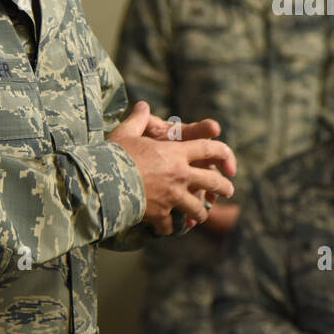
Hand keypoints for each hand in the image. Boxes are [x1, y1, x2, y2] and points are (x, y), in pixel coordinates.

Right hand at [110, 102, 235, 234]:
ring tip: (201, 216)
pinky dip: (170, 227)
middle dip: (224, 187)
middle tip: (228, 191)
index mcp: (176, 153)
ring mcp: (172, 196)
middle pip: (212, 181)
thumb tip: (142, 105)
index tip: (230, 163)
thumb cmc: (114, 155)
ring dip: (200, 213)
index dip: (224, 154)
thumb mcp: (126, 133)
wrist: (103, 182)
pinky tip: (168, 229)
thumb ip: (138, 119)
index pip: (209, 149)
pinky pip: (171, 225)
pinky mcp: (160, 214)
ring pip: (197, 208)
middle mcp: (180, 175)